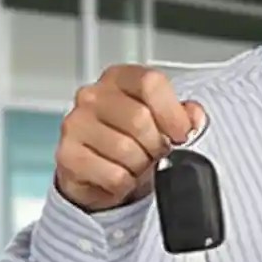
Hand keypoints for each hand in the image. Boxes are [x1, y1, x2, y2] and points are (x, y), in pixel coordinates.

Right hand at [55, 64, 204, 210]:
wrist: (97, 175)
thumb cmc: (130, 141)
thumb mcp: (161, 122)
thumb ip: (182, 114)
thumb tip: (193, 116)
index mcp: (119, 79)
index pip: (151, 83)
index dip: (173, 114)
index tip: (180, 133)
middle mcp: (93, 96)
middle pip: (140, 119)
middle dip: (156, 144)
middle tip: (155, 152)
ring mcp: (76, 124)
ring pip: (126, 149)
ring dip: (140, 165)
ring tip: (135, 164)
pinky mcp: (67, 155)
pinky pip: (113, 175)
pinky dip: (124, 183)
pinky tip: (120, 176)